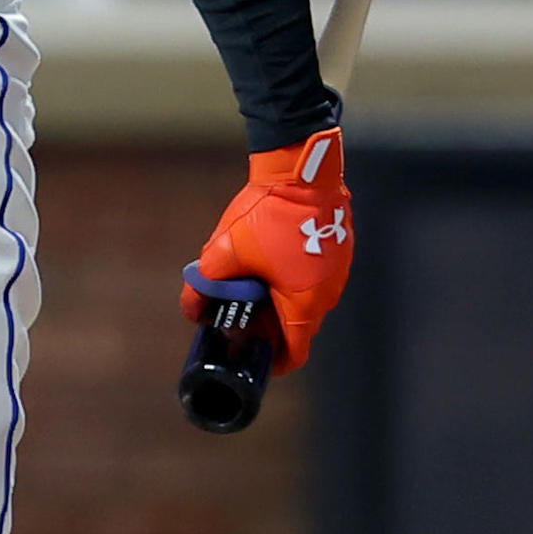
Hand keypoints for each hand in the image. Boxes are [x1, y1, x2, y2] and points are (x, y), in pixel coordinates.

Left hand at [183, 126, 351, 369]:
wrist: (302, 171)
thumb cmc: (266, 214)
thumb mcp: (223, 253)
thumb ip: (204, 287)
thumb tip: (192, 311)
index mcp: (304, 305)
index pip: (295, 354)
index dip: (272, 361)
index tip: (252, 355)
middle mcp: (328, 296)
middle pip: (297, 328)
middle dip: (269, 328)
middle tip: (241, 317)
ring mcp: (338, 274)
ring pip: (306, 301)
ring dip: (281, 301)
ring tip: (251, 286)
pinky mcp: (340, 253)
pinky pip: (315, 278)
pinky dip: (294, 280)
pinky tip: (270, 263)